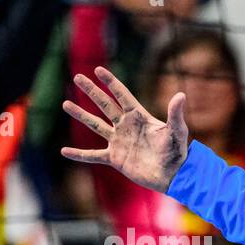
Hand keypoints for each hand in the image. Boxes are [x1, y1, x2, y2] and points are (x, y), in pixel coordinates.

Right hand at [61, 67, 189, 192]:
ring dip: (81, 115)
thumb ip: (175, 113)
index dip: (110, 82)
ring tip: (66, 104)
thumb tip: (180, 95)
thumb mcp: (176, 131)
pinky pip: (93, 155)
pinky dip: (79, 155)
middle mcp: (126, 126)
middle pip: (105, 105)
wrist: (172, 175)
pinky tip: (64, 151)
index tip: (98, 70)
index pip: (122, 95)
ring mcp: (118, 142)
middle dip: (91, 91)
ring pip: (95, 125)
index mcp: (139, 116)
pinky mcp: (114, 159)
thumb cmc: (177, 151)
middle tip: (77, 77)